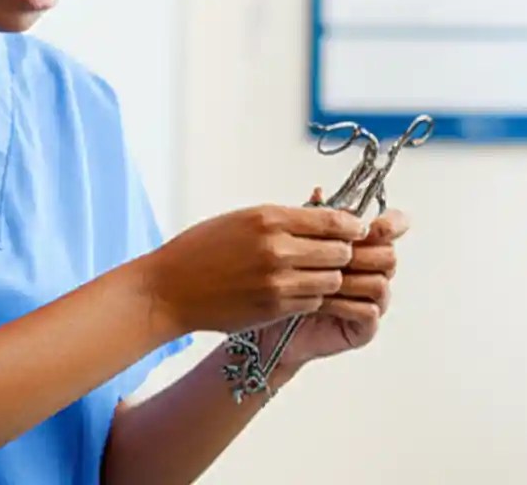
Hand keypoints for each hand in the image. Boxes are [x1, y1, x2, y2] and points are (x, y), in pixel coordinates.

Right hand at [139, 203, 367, 337]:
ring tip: (319, 273)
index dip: (351, 225)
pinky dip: (313, 296)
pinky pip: (313, 302)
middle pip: (340, 251)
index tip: (356, 228)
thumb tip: (323, 218)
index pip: (332, 220)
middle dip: (344, 253)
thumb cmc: (201, 249)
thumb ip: (283, 219)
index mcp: (269, 218)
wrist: (169, 289)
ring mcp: (277, 281)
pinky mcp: (274, 308)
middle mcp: (277, 248)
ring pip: (332, 280)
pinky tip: (300, 290)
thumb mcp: (241, 220)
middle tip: (339, 254)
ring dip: (330, 277)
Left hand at [259, 191, 408, 371]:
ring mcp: (370, 300)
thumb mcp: (291, 242)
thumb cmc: (281, 280)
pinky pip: (369, 310)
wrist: (266, 321)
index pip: (391, 228)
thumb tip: (318, 192)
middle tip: (338, 256)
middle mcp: (371, 270)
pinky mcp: (364, 327)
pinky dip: (345, 304)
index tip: (376, 225)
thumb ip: (310, 218)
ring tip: (320, 281)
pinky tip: (321, 302)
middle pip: (389, 255)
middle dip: (362, 254)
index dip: (391, 224)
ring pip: (380, 282)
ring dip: (350, 280)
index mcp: (360, 245)